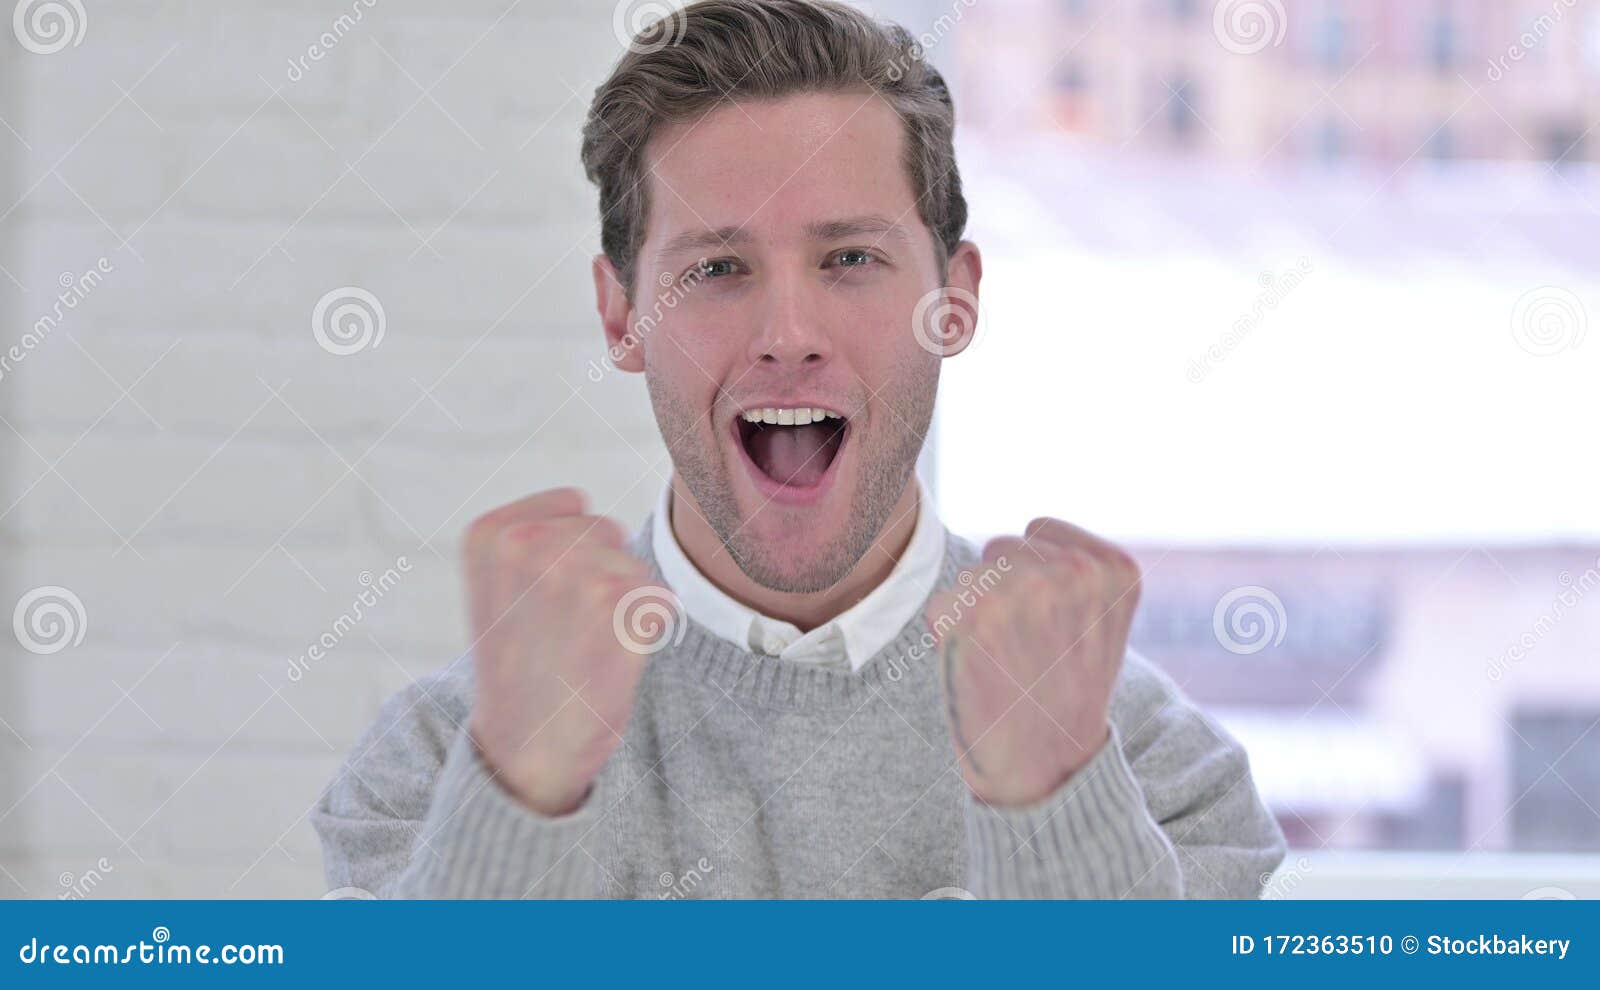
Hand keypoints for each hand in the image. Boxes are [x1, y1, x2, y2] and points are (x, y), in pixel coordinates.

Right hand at [463, 487, 654, 815]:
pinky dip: (646, 629)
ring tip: (581, 646)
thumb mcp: (497, 585)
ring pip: (635, 564)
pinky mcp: (624, 603)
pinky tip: (607, 659)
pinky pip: (661, 596)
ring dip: (623, 605)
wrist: (525, 750)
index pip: (572, 504)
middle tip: (562, 630)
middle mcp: (528, 541)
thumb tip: (585, 499)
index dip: (568, 554)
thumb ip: (532, 533)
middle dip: (599, 574)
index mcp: (490, 533)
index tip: (536, 603)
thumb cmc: (518, 666)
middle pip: (607, 530)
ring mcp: (577, 569)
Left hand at [924, 517, 1140, 806]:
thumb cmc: (1066, 691)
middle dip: (1002, 592)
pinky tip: (980, 670)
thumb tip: (1024, 531)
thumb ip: (1076, 568)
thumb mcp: (1100, 621)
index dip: (1036, 578)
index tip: (1054, 626)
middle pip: (1000, 549)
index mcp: (1113, 569)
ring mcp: (1020, 590)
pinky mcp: (969, 616)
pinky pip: (940, 605)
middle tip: (1026, 650)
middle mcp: (1072, 571)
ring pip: (969, 577)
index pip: (1039, 531)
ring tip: (1006, 661)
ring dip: (974, 615)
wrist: (1045, 767)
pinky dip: (947, 637)